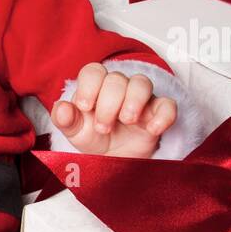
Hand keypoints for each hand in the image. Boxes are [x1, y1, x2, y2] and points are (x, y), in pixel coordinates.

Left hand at [49, 62, 177, 158]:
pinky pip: (168, 105)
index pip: (93, 71)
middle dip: (108, 104)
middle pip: (117, 79)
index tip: (85, 107)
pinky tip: (152, 129)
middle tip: (103, 127)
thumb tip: (62, 108)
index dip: (89, 86)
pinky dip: (163, 115)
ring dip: (133, 102)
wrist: (113, 159)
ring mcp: (140, 98)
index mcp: (95, 88)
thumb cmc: (94, 138)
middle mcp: (118, 88)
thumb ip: (65, 119)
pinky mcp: (158, 112)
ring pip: (142, 83)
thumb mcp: (75, 131)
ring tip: (126, 121)